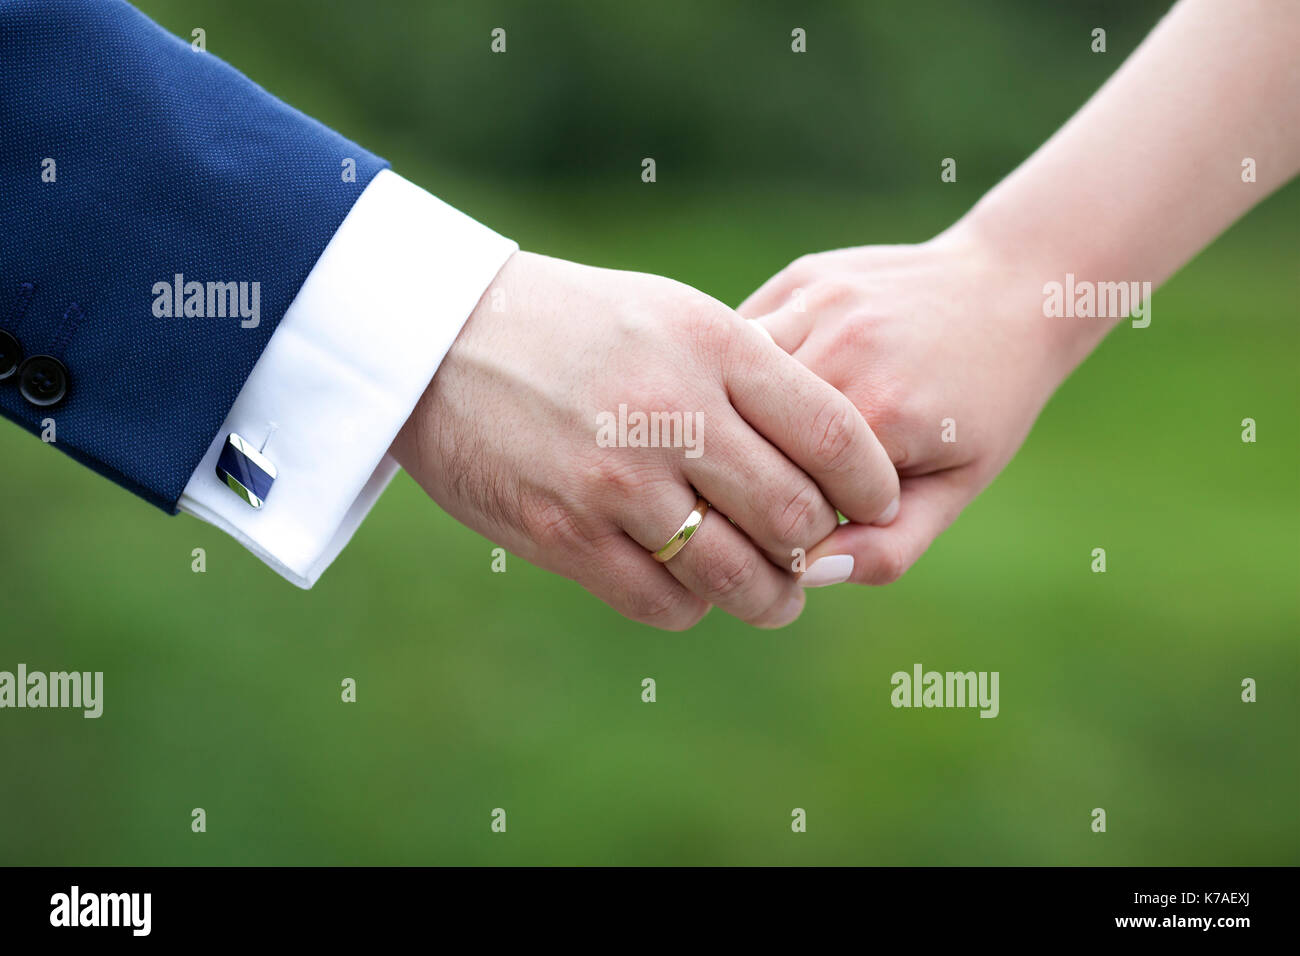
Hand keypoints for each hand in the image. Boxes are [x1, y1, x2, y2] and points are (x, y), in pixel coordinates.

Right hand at [393, 250, 898, 628]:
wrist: (440, 338)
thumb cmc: (574, 324)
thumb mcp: (673, 315)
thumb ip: (750, 374)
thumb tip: (823, 452)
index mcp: (713, 347)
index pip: (836, 434)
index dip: (873, 483)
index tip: (877, 500)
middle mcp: (674, 414)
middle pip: (795, 515)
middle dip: (820, 546)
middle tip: (817, 552)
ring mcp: (618, 480)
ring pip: (737, 574)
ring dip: (769, 595)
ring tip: (775, 592)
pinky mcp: (568, 534)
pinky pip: (665, 600)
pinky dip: (693, 603)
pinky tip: (692, 585)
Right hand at [738, 228, 1083, 585]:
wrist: (1009, 289)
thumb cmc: (984, 405)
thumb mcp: (956, 488)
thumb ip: (889, 546)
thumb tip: (808, 573)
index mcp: (880, 414)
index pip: (786, 495)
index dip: (781, 522)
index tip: (793, 529)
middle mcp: (841, 349)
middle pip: (748, 437)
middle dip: (750, 471)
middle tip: (767, 490)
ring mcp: (815, 302)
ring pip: (729, 382)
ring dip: (734, 418)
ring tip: (758, 441)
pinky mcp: (798, 277)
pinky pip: (742, 339)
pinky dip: (738, 373)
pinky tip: (761, 389)